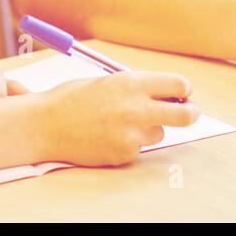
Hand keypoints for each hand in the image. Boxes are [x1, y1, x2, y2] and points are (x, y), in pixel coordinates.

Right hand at [35, 71, 199, 165]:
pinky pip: (138, 148)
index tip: (183, 93)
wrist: (44, 125)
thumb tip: (169, 94)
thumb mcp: (107, 81)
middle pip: (185, 114)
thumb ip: (137, 86)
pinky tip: (105, 136)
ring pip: (159, 132)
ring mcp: (131, 134)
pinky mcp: (125, 154)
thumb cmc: (72, 99)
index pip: (178, 85)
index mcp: (131, 82)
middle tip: (190, 112)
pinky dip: (128, 143)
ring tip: (117, 123)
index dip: (183, 89)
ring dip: (148, 128)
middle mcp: (136, 108)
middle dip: (192, 112)